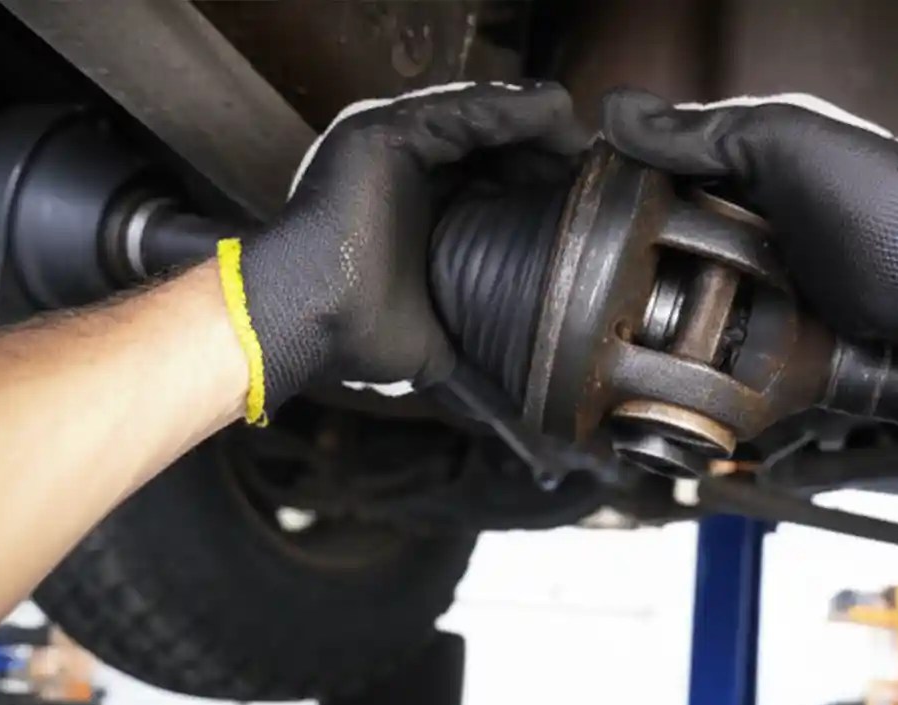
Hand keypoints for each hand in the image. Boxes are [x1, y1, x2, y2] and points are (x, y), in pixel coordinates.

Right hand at [219, 81, 584, 423]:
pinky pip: (462, 112)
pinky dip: (511, 110)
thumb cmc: (355, 337)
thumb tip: (515, 400)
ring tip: (582, 138)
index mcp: (415, 205)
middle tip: (592, 168)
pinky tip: (555, 115)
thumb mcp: (435, 343)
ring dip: (537, 123)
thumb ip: (469, 349)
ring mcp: (390, 143)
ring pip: (481, 119)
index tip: (585, 196)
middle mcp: (401, 166)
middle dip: (544, 151)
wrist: (306, 325)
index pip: (490, 176)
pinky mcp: (383, 132)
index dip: (538, 180)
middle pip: (491, 143)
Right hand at [599, 88, 897, 344]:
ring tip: (617, 290)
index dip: (629, 165)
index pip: (671, 150)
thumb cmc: (871, 194)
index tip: (584, 187)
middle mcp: (756, 198)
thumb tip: (616, 113)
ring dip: (665, 275)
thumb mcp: (773, 141)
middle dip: (640, 228)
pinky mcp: (775, 304)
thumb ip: (694, 134)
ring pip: (693, 263)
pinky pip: (722, 307)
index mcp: (753, 148)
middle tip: (591, 248)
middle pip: (676, 212)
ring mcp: (765, 252)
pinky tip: (666, 321)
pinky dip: (696, 313)